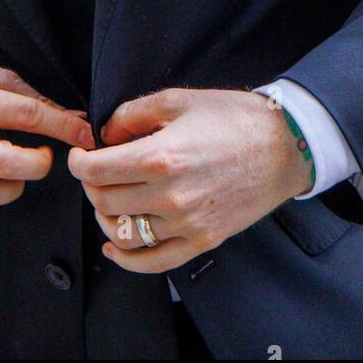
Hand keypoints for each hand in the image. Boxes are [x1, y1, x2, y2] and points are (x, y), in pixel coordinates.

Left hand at [67, 88, 312, 273]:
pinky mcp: (201, 240)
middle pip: (104, 201)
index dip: (79, 162)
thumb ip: (133, 114)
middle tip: (97, 171)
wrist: (284, 147)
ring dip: (106, 216)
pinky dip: (127, 259)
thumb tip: (106, 133)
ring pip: (123, 232)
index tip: (80, 156)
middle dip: (91, 185)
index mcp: (161, 157)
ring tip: (108, 199)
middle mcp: (170, 196)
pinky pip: (153, 262)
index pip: (96, 170)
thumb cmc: (235, 119)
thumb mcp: (179, 100)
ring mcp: (186, 223)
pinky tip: (116, 246)